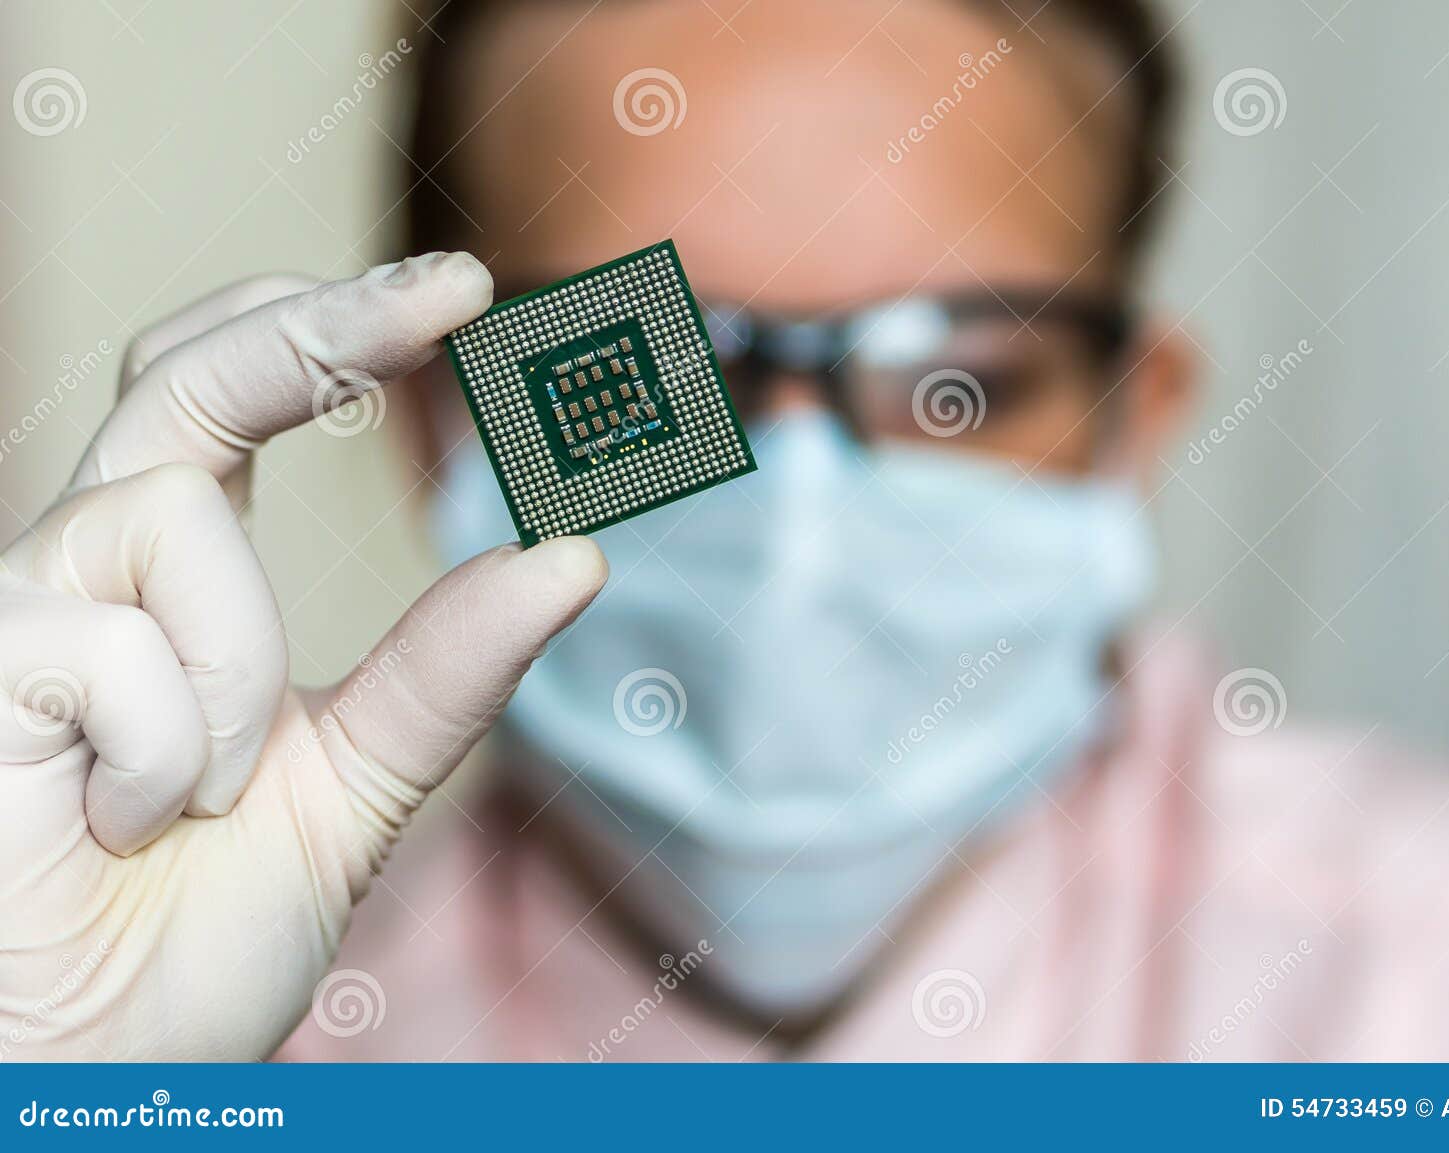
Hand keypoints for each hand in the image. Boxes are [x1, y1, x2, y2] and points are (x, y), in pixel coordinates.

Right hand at [0, 253, 606, 1059]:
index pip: (230, 397)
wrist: (89, 1075)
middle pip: (182, 376)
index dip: (329, 326)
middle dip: (313, 323)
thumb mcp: (356, 788)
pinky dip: (171, 749)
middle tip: (446, 294)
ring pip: (171, 513)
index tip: (461, 293)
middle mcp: (88, 571)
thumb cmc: (190, 940)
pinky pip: (114, 642)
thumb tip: (573, 557)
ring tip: (206, 798)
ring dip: (237, 666)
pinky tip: (121, 824)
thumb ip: (444, 673)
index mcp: (176, 585)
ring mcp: (16, 615)